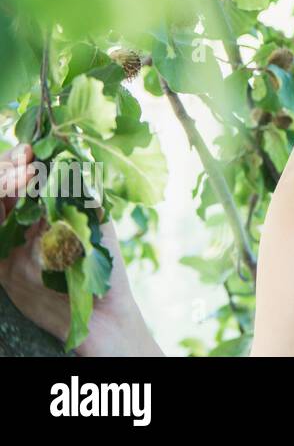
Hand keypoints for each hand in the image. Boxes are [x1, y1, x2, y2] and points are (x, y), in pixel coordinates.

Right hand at [0, 143, 155, 354]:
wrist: (98, 314)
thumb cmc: (105, 264)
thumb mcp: (94, 223)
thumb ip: (75, 194)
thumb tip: (60, 160)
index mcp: (54, 202)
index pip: (28, 170)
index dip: (21, 159)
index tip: (27, 157)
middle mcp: (29, 216)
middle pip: (3, 183)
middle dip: (5, 171)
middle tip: (18, 173)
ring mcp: (12, 239)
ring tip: (7, 185)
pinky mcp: (1, 265)